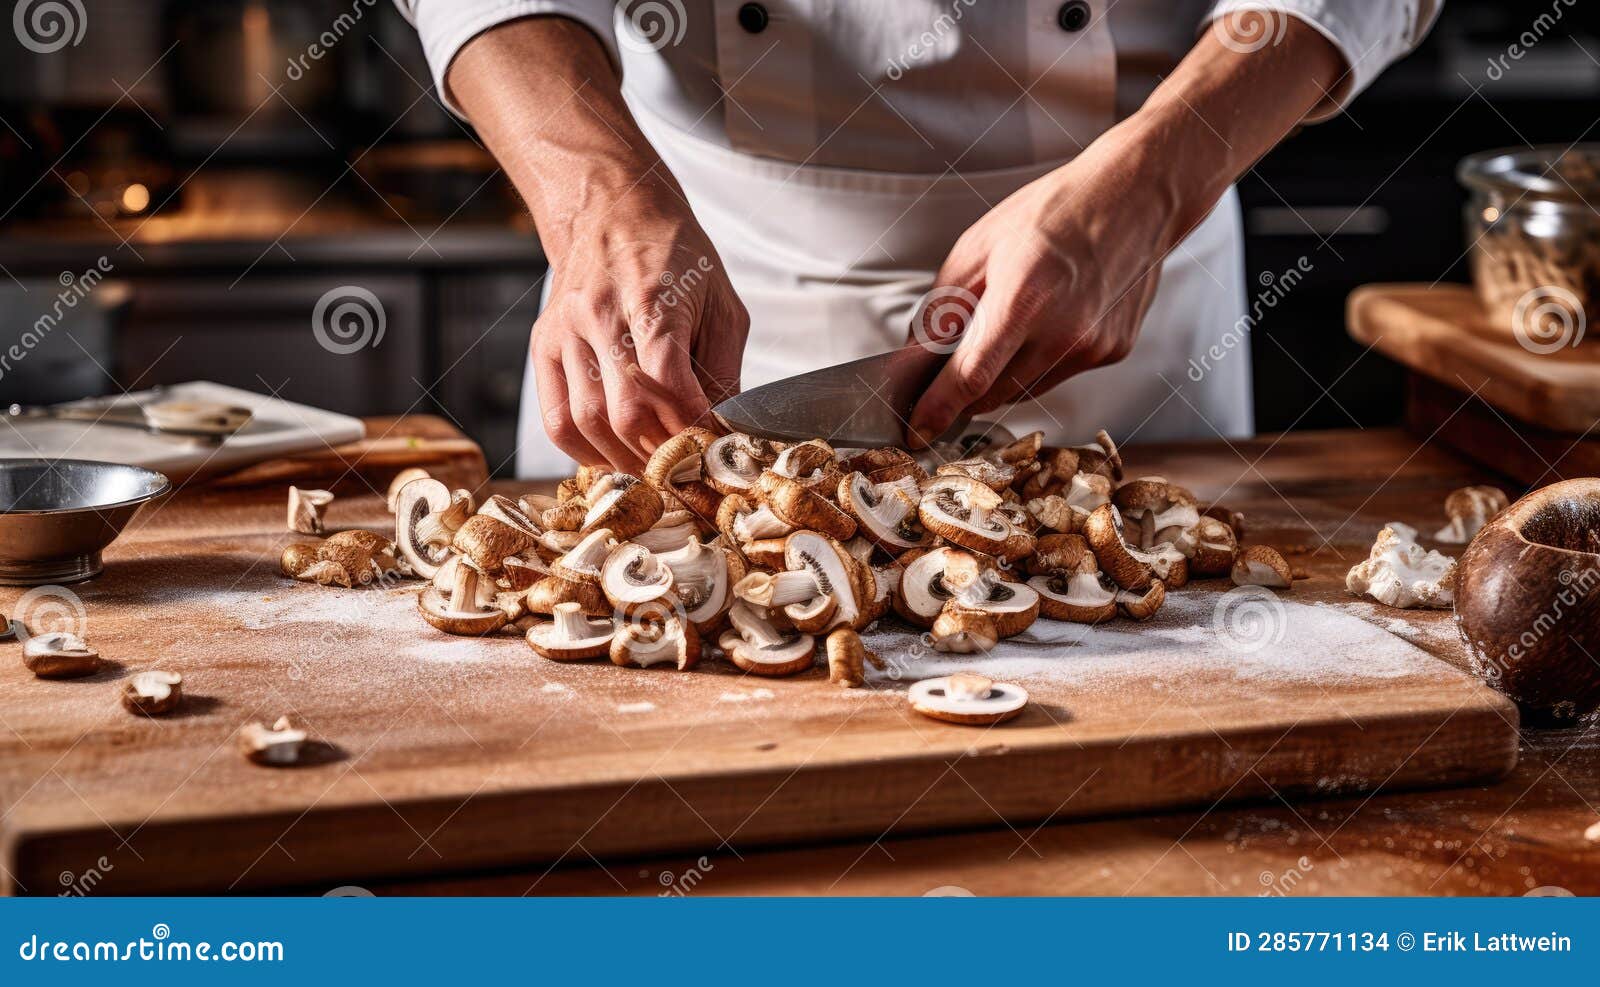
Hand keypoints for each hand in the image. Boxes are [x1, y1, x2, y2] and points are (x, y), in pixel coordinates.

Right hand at [533, 184, 746, 471]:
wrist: (612, 210)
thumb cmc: (677, 257)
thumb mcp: (722, 302)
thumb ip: (725, 369)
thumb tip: (724, 432)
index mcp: (653, 298)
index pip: (670, 381)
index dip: (694, 426)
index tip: (714, 447)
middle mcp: (600, 314)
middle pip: (625, 410)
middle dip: (660, 452)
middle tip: (685, 466)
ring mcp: (565, 331)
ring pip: (586, 421)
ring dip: (624, 458)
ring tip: (653, 468)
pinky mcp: (544, 345)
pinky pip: (554, 418)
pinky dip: (583, 450)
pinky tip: (613, 455)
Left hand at [906, 142, 1167, 446]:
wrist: (1138, 195)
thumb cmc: (1056, 209)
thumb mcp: (979, 246)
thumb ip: (944, 307)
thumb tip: (917, 354)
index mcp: (1024, 296)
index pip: (972, 376)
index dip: (938, 410)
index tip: (915, 432)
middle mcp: (1064, 331)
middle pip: (994, 393)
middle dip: (962, 394)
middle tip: (942, 378)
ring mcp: (1093, 346)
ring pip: (1025, 390)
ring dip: (1000, 377)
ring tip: (1003, 330)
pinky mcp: (1113, 352)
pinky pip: (1058, 375)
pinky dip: (1037, 362)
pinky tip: (1046, 322)